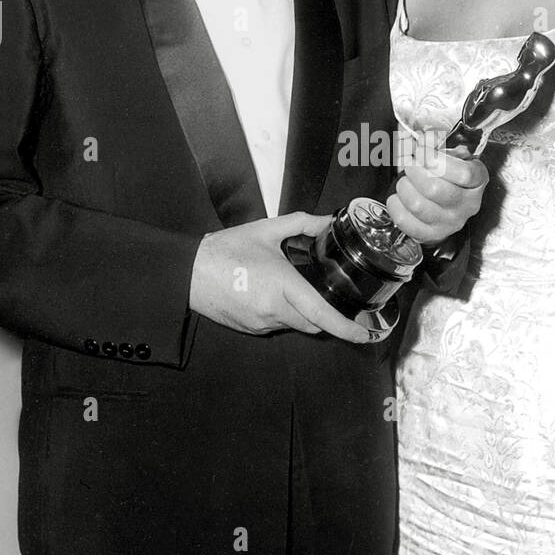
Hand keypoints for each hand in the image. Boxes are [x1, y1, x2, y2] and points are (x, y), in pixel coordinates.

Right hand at [189, 212, 370, 342]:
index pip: (322, 315)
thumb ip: (301, 223)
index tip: (367, 333)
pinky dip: (283, 314)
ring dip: (302, 312)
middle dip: (327, 316)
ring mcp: (262, 324)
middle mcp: (275, 311)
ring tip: (291, 287)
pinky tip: (270, 294)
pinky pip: (277, 326)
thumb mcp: (266, 230)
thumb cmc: (225, 250)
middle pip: (314, 324)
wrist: (187, 273)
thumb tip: (328, 221)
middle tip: (332, 298)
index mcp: (283, 286)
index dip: (347, 328)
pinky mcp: (251, 330)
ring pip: (295, 325)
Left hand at [386, 151, 487, 245]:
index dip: (435, 159)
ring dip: (403, 187)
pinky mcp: (433, 234)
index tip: (421, 149)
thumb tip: (423, 138)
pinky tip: (398, 197)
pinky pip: (406, 222)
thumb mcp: (449, 154)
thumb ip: (435, 142)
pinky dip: (396, 206)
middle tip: (409, 164)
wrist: (449, 205)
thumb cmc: (449, 175)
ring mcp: (451, 222)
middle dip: (414, 171)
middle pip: (435, 189)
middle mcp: (468, 204)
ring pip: (418, 205)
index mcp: (478, 180)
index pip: (463, 173)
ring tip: (404, 181)